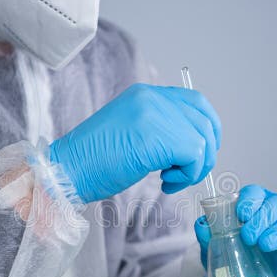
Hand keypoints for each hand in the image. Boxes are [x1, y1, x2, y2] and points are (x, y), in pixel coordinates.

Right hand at [50, 83, 221, 202]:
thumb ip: (160, 129)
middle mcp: (153, 98)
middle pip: (204, 120)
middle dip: (205, 152)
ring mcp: (155, 115)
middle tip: (186, 172)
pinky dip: (187, 175)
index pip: (195, 101)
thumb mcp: (131, 132)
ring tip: (170, 179)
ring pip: (202, 139)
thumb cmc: (94, 160)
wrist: (68, 170)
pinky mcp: (158, 137)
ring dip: (194, 167)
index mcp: (146, 94)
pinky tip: (166, 183)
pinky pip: (194, 155)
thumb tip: (192, 144)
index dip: (207, 127)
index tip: (202, 151)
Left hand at [194, 184, 276, 276]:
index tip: (240, 214)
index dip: (250, 199)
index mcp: (255, 206)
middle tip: (248, 237)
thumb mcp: (216, 250)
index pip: (256, 193)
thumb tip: (202, 224)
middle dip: (262, 218)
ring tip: (265, 245)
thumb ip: (208, 236)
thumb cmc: (235, 261)